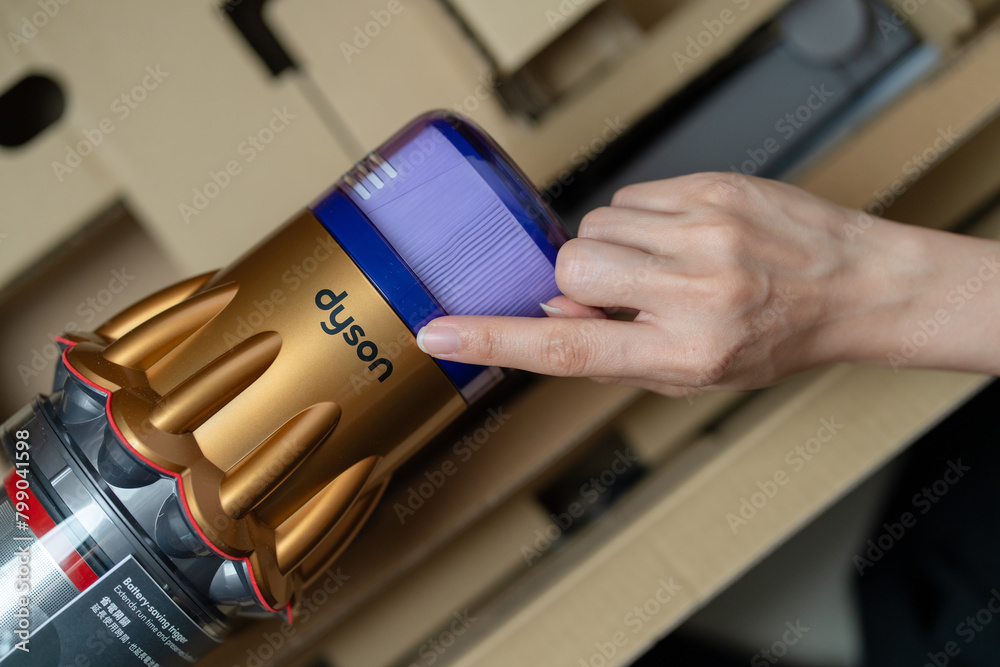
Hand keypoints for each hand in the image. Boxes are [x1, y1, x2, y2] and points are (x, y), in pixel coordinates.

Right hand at [415, 173, 999, 394]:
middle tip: (618, 291)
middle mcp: (694, 291)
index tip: (440, 332)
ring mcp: (705, 232)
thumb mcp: (693, 373)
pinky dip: (641, 218)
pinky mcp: (712, 188)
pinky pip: (631, 196)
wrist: (855, 286)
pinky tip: (682, 235)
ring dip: (613, 246)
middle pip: (572, 265)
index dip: (494, 340)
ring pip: (597, 225)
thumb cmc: (774, 339)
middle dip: (577, 277)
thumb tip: (549, 309)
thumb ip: (614, 349)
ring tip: (664, 261)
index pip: (568, 348)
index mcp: (685, 353)